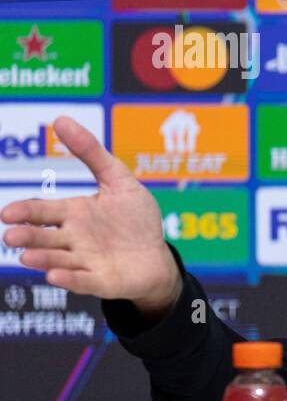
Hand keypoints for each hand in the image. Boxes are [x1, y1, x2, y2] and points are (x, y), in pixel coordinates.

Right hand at [0, 115, 181, 317]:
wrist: (158, 255)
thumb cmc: (135, 219)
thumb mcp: (118, 180)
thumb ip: (91, 153)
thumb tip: (60, 119)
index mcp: (73, 214)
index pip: (42, 211)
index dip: (25, 212)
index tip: (7, 213)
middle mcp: (73, 239)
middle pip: (44, 237)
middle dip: (27, 237)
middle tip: (11, 236)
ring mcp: (85, 262)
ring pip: (58, 259)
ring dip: (43, 258)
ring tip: (27, 257)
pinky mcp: (102, 281)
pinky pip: (84, 281)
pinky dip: (70, 279)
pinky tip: (55, 275)